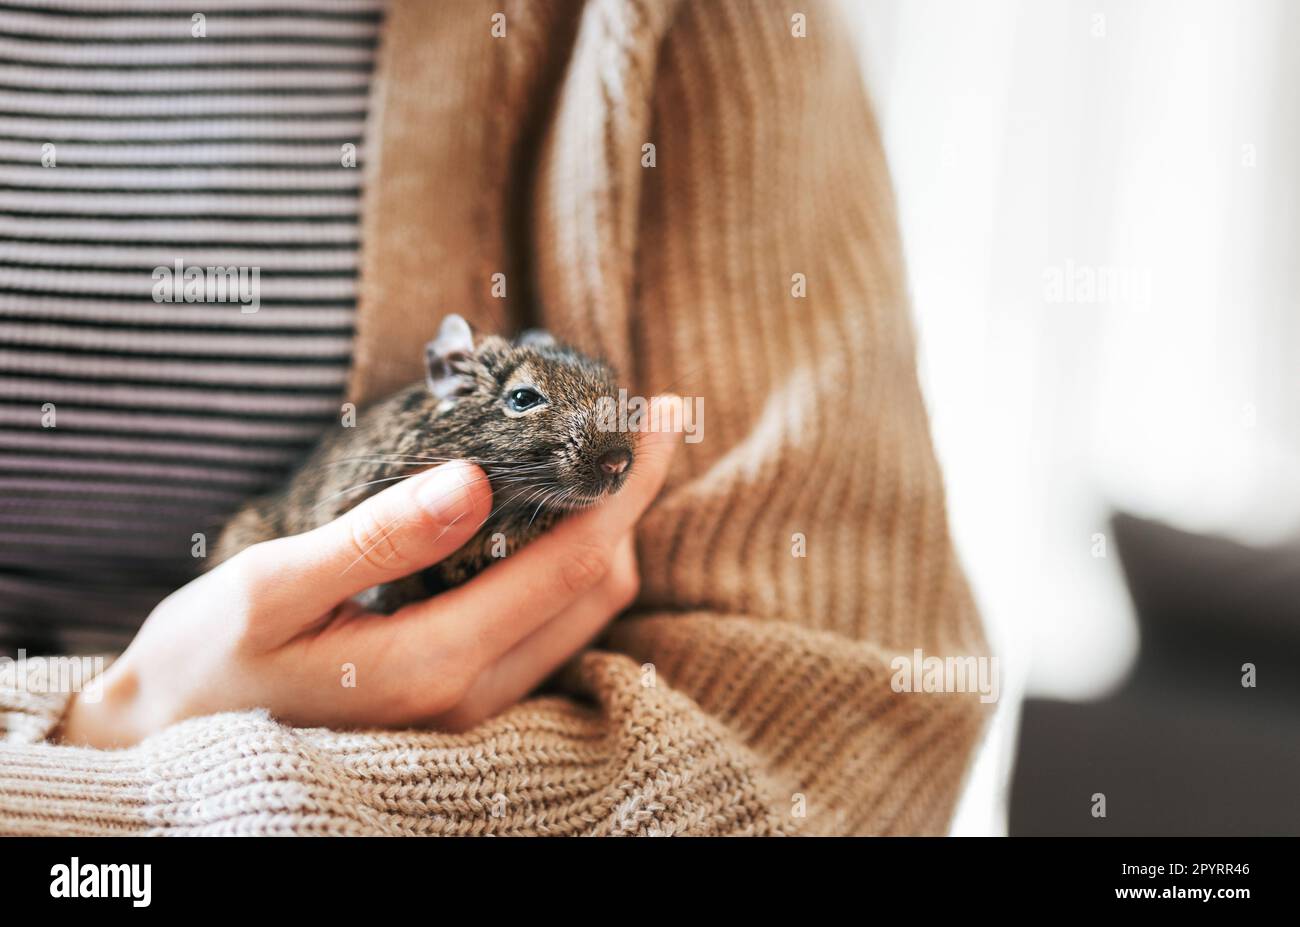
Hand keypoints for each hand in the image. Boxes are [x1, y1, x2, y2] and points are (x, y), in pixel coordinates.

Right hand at [59, 397, 680, 747]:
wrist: (172, 741)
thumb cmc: (207, 661)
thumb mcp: (271, 588)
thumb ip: (377, 538)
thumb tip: (476, 479)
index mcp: (434, 663)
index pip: (575, 561)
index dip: (629, 481)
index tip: (661, 412)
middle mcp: (472, 696)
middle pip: (600, 588)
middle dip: (632, 500)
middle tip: (637, 423)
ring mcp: (472, 709)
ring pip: (583, 614)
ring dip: (608, 533)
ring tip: (605, 459)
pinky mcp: (461, 704)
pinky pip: (550, 631)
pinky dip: (572, 569)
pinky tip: (555, 519)